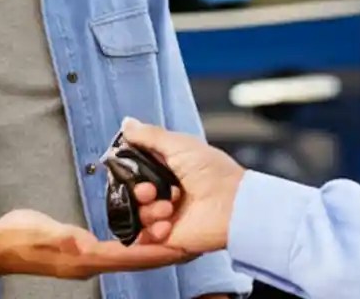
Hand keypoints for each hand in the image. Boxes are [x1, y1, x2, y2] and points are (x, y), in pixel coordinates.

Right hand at [0, 208, 191, 282]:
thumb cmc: (18, 237)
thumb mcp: (44, 232)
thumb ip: (65, 237)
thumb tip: (84, 243)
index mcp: (87, 258)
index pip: (132, 257)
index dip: (158, 252)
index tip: (183, 247)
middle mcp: (92, 262)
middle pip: (137, 258)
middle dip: (162, 249)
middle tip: (189, 236)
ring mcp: (88, 259)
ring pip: (130, 254)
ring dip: (151, 244)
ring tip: (174, 230)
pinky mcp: (82, 251)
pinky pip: (117, 248)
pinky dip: (134, 240)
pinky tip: (142, 229)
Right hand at [119, 117, 244, 254]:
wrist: (232, 206)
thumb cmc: (212, 172)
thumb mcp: (179, 145)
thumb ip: (149, 135)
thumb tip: (127, 123)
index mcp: (166, 169)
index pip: (135, 169)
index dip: (128, 169)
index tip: (128, 167)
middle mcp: (163, 191)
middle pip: (131, 193)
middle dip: (138, 191)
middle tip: (150, 191)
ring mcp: (165, 215)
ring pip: (136, 214)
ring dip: (148, 210)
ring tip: (168, 208)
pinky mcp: (168, 237)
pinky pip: (144, 237)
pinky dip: (153, 230)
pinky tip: (168, 224)